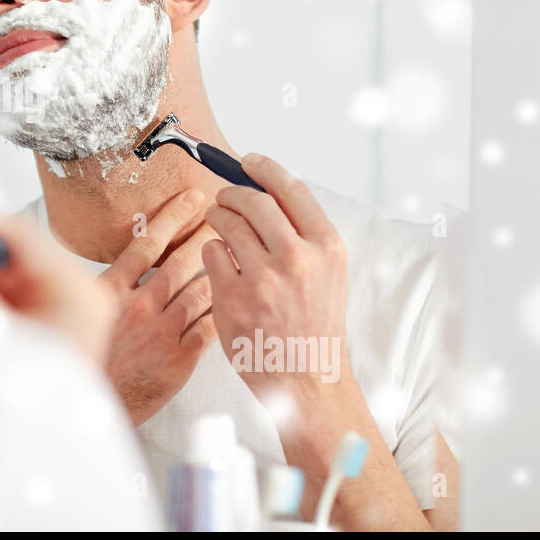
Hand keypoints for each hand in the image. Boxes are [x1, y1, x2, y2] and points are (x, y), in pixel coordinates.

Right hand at [99, 189, 218, 426]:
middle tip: (226, 215)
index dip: (173, 217)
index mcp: (111, 290)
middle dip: (206, 234)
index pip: (146, 243)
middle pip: (179, 261)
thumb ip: (109, 284)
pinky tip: (237, 294)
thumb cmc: (89, 358)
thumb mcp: (85, 312)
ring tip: (240, 250)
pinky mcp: (179, 358)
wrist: (95, 403)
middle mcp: (138, 306)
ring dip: (222, 269)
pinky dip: (224, 308)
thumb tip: (133, 256)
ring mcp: (161, 332)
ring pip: (200, 290)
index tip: (192, 198)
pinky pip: (210, 325)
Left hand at [200, 153, 350, 402]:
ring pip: (227, 223)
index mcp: (327, 247)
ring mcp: (263, 279)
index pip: (291, 189)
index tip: (248, 161)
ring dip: (217, 216)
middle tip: (225, 197)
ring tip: (218, 223)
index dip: (265, 168)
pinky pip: (211, 253)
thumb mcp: (329, 272)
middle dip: (232, 192)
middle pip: (254, 201)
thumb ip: (304, 233)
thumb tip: (269, 190)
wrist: (306, 378)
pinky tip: (218, 260)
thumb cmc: (315, 322)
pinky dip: (210, 250)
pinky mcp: (233, 298)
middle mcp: (298, 259)